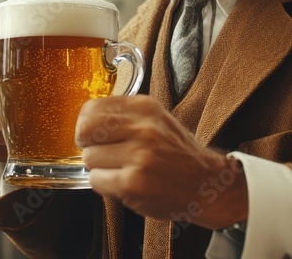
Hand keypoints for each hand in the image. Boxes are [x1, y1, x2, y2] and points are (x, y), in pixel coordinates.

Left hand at [75, 95, 247, 229]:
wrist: (207, 185)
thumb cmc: (177, 154)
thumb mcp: (157, 120)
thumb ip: (125, 116)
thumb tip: (86, 120)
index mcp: (145, 107)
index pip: (92, 107)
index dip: (86, 123)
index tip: (92, 134)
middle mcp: (142, 128)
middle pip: (85, 130)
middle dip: (86, 144)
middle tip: (97, 152)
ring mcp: (138, 156)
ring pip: (89, 158)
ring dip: (99, 168)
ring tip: (120, 169)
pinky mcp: (133, 183)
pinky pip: (96, 180)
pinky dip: (104, 184)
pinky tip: (123, 183)